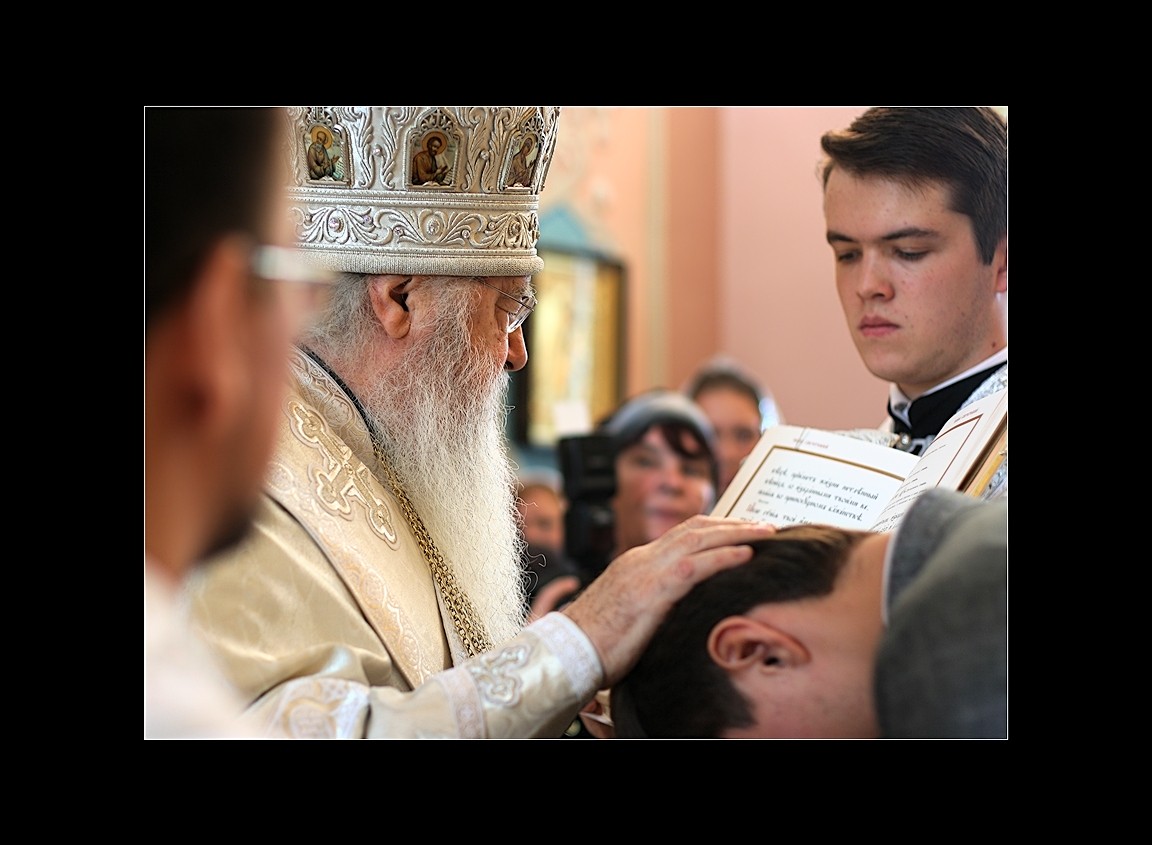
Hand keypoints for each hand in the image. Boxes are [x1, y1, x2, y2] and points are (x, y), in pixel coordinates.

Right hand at [563, 515, 776, 685]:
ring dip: (736, 532)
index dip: (714, 530)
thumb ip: (655, 606)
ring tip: (766, 532)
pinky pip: (694, 567)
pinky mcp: (650, 592)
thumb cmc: (595, 645)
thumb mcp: (631, 617)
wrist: (567, 653)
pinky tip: (746, 555)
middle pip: (694, 528)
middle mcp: (641, 560)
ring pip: (698, 538)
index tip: (741, 531)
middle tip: (763, 524)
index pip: (681, 537)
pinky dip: (723, 557)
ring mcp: (645, 572)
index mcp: (636, 565)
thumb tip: (683, 611)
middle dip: (732, 523)